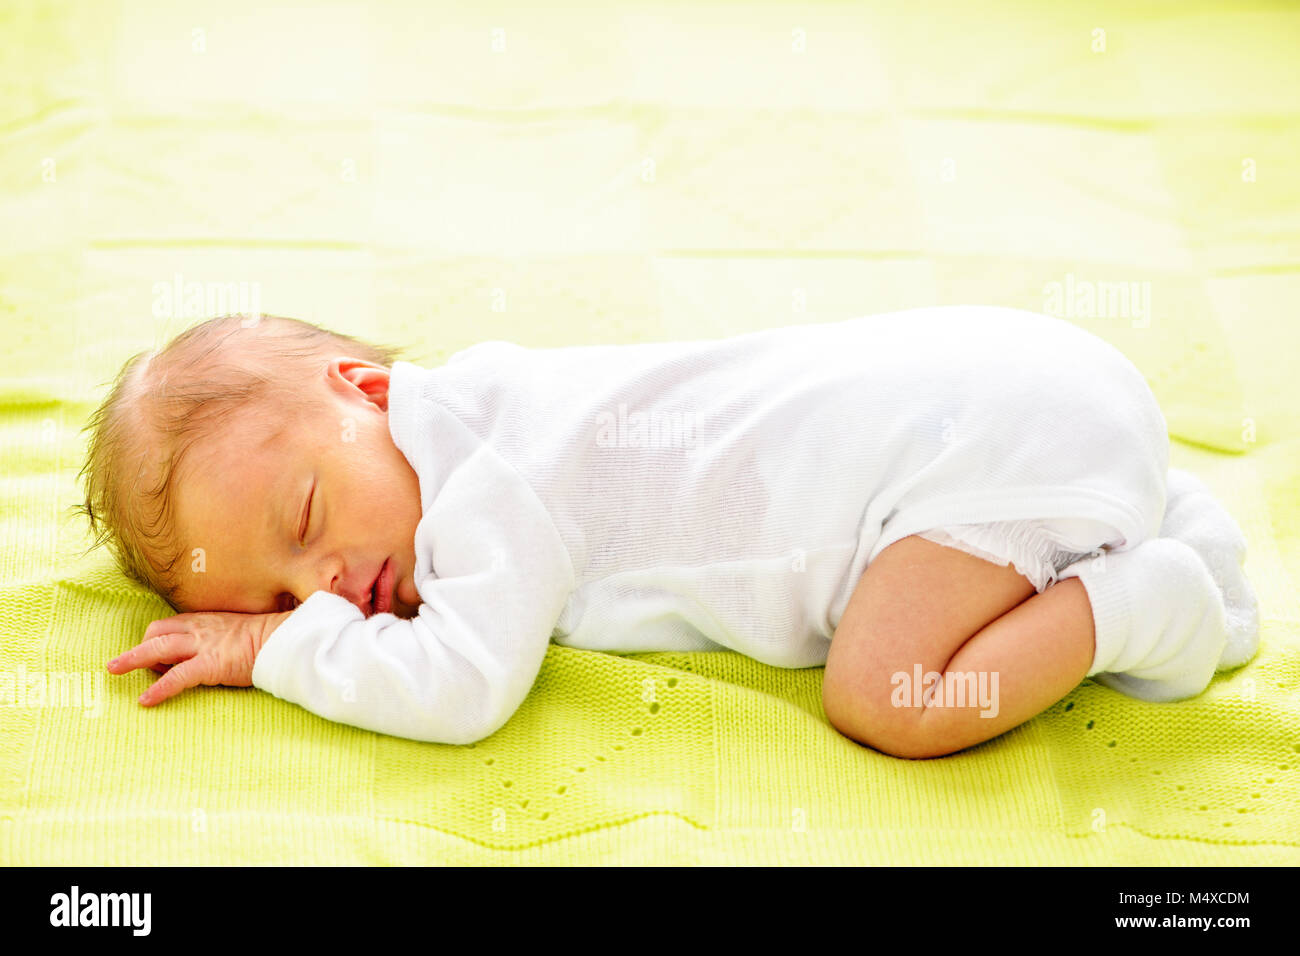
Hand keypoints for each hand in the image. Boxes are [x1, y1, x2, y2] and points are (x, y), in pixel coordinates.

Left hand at [106, 610, 293, 705]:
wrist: (285, 640)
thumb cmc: (269, 638)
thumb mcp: (239, 631)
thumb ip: (222, 637)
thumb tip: (220, 650)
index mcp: (205, 621)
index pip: (168, 625)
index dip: (155, 640)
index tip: (158, 660)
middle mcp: (199, 629)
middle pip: (156, 633)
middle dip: (137, 649)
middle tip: (120, 665)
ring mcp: (203, 646)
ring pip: (158, 648)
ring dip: (132, 659)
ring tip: (113, 670)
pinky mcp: (210, 665)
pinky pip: (177, 677)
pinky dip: (158, 688)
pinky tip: (145, 700)